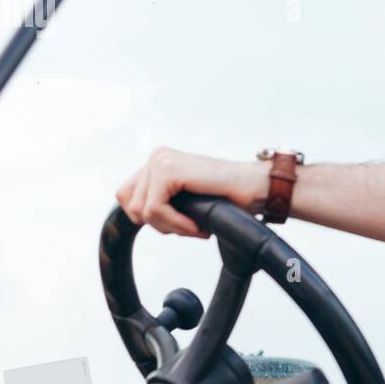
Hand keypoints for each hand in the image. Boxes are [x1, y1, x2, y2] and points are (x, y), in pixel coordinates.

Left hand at [116, 147, 268, 236]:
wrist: (256, 189)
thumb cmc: (228, 199)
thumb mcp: (184, 201)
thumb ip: (159, 202)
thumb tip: (133, 218)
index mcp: (158, 162)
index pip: (127, 198)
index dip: (152, 220)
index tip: (181, 224)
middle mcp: (157, 156)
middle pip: (131, 206)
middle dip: (161, 225)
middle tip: (191, 226)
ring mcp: (161, 160)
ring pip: (142, 211)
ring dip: (171, 227)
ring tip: (197, 225)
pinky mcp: (168, 170)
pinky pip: (155, 209)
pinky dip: (177, 224)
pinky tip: (198, 225)